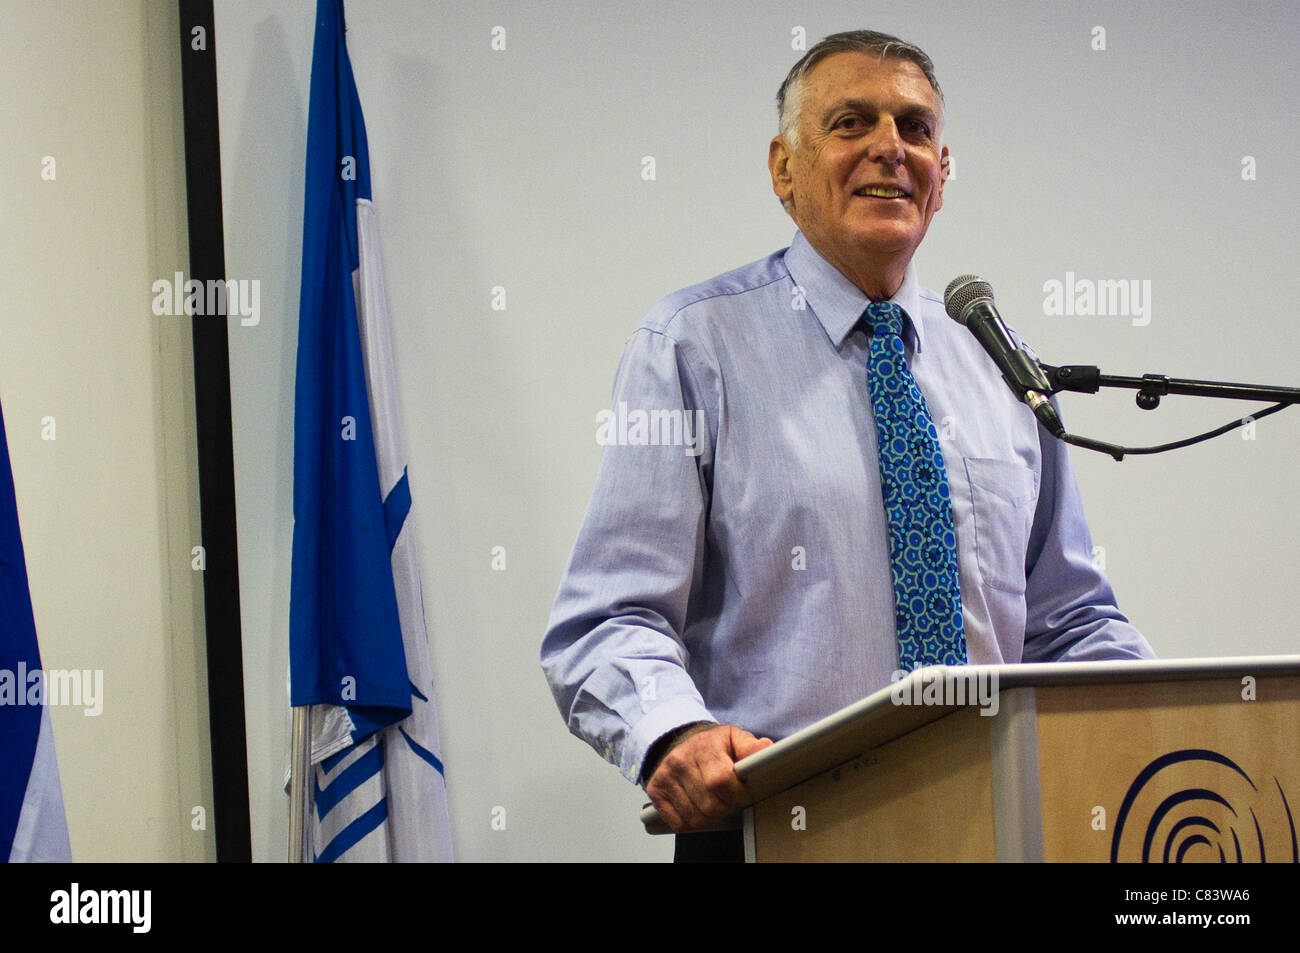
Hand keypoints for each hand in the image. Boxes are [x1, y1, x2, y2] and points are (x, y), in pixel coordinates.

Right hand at [645, 724, 772, 832]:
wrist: (679, 740)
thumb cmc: (710, 744)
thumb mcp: (733, 738)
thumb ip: (750, 747)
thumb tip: (766, 748)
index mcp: (703, 747)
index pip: (720, 781)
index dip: (735, 793)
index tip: (741, 790)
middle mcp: (680, 761)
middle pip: (709, 805)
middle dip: (725, 808)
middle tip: (729, 799)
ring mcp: (665, 777)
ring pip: (695, 817)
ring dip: (710, 818)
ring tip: (715, 804)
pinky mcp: (655, 791)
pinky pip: (678, 823)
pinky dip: (692, 823)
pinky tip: (698, 808)